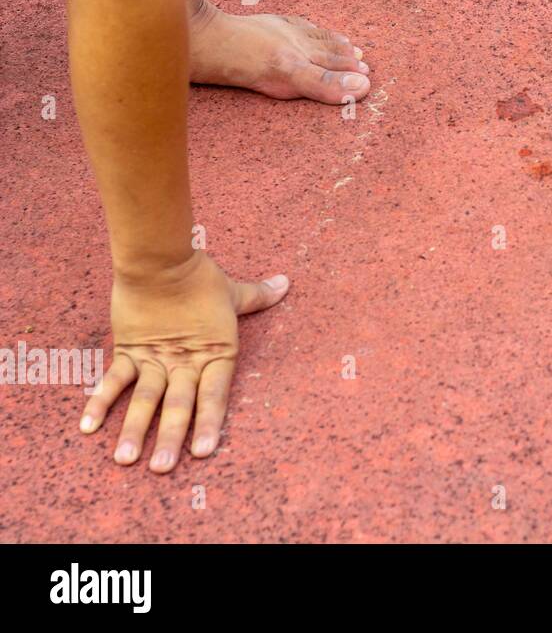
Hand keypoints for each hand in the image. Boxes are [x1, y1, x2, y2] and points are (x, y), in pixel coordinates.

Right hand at [79, 251, 288, 472]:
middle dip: (171, 438)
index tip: (203, 451)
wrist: (159, 260)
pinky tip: (88, 427)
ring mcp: (154, 358)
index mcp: (215, 353)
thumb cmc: (199, 276)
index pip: (214, 394)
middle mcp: (185, 361)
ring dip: (134, 430)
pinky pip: (113, 380)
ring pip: (144, 399)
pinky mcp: (128, 350)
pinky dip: (99, 402)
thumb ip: (258, 296)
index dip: (209, 422)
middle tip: (163, 469)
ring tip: (126, 460)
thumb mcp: (233, 292)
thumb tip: (285, 283)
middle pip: (178, 404)